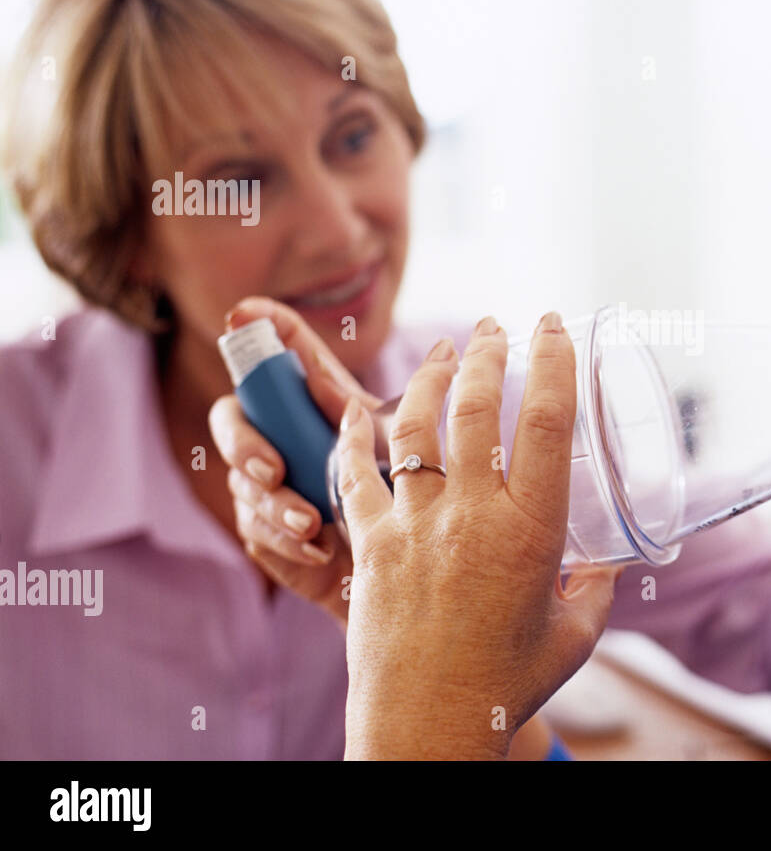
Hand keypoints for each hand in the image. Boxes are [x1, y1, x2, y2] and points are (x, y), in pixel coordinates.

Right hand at [208, 296, 381, 627]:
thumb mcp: (403, 453)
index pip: (280, 359)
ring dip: (276, 504)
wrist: (419, 576)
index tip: (243, 311)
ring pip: (244, 486)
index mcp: (315, 408)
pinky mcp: (269, 537)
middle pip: (235, 422)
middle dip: (245, 444)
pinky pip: (257, 534)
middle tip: (275, 467)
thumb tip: (378, 372)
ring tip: (313, 523)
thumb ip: (374, 420)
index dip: (260, 330)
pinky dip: (287, 543)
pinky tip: (319, 551)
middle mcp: (282, 440)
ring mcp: (269, 490)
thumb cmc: (413, 499)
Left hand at [335, 313, 617, 758]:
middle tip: (493, 326)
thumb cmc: (508, 687)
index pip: (545, 422)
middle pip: (475, 407)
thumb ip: (593, 589)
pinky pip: (355, 475)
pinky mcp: (369, 547)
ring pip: (414, 427)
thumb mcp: (575, 634)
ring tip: (441, 350)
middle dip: (486, 352)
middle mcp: (470, 516)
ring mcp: (413, 526)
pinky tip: (361, 412)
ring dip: (428, 377)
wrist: (427, 731)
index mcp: (531, 532)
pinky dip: (356, 437)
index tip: (552, 327)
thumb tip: (605, 564)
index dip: (552, 362)